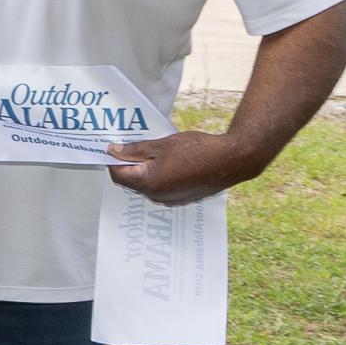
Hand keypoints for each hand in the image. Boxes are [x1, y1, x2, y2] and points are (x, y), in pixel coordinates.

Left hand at [108, 127, 267, 205]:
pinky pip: (162, 187)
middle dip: (129, 164)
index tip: (113, 147)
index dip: (112, 161)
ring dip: (145, 169)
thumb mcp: (161, 145)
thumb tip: (113, 151)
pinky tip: (168, 160)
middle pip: (132, 181)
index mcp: (148, 184)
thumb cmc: (197, 150)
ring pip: (148, 184)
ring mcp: (171, 199)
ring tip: (152, 150)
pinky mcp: (182, 198)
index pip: (118, 175)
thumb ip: (135, 150)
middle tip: (132, 146)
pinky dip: (159, 175)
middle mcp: (157, 197)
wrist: (232, 160)